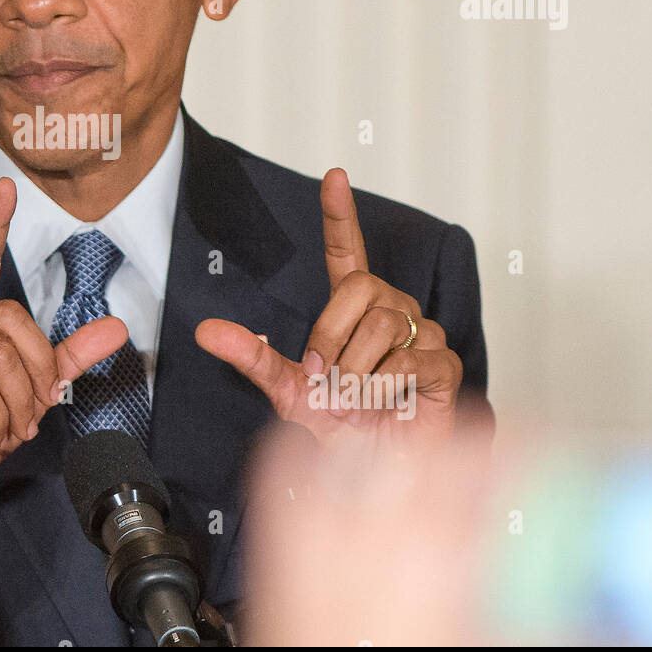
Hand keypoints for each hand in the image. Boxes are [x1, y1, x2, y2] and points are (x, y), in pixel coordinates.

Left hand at [195, 168, 463, 465]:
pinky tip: (386, 406)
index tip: (334, 176)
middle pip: (362, 289)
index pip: (349, 250)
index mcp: (354, 310)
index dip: (341, 214)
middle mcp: (391, 311)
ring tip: (357, 399)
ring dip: (358, 372)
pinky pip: (411, 360)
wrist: (377, 475)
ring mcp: (423, 334)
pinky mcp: (446, 365)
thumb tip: (205, 330)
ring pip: (385, 326)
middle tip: (327, 378)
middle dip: (332, 336)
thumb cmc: (341, 429)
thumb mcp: (286, 389)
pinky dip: (386, 390)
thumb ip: (250, 356)